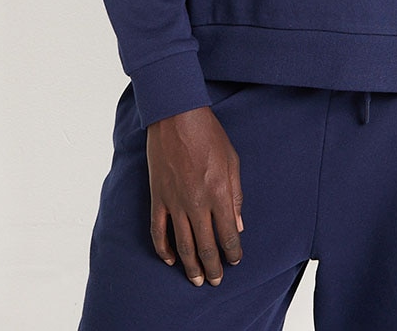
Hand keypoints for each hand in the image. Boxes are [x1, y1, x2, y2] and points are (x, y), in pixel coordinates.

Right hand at [146, 105, 243, 285]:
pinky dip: (163, 249)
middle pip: (206, 246)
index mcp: (219, 193)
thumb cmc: (208, 134)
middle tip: (216, 281)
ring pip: (183, 244)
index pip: (228, 235)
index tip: (235, 260)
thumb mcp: (232, 161)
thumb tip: (238, 225)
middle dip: (213, 267)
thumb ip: (236, 196)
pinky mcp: (158, 197)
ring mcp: (175, 202)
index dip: (233, 252)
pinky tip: (170, 260)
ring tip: (196, 280)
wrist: (176, 116)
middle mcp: (197, 202)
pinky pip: (158, 231)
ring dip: (190, 266)